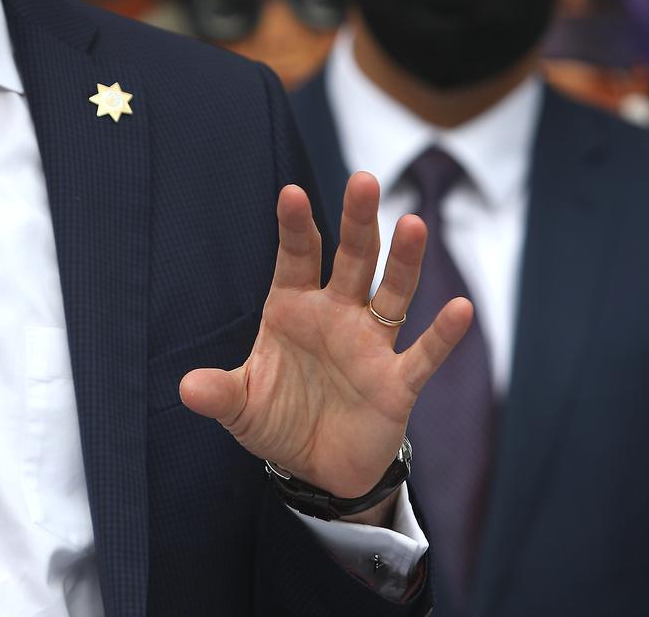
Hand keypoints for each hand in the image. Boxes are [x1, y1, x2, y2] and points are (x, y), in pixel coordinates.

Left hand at [180, 173, 473, 500]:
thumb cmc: (279, 421)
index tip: (291, 192)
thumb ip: (219, 394)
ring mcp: (371, 345)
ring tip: (413, 224)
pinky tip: (460, 308)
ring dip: (404, 261)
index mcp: (293, 308)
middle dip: (357, 221)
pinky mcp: (397, 382)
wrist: (319, 468)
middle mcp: (337, 315)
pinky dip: (442, 334)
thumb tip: (187, 389)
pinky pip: (423, 354)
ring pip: (392, 293)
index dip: (294, 226)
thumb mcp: (242, 407)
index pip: (296, 257)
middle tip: (364, 180)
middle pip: (353, 259)